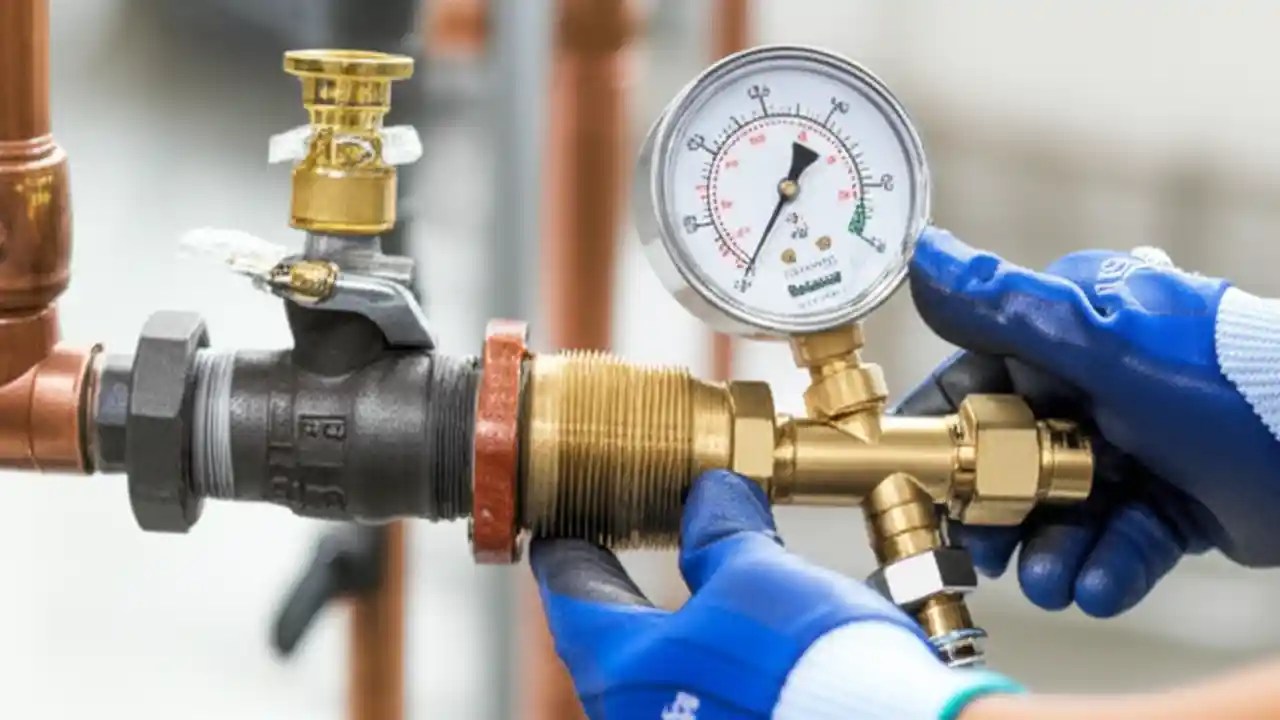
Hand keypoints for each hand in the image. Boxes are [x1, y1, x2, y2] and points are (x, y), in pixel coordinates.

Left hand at [531, 470, 1019, 719]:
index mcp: (620, 667)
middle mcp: (634, 717)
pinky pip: (701, 703)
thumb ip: (721, 531)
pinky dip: (711, 669)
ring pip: (658, 679)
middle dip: (622, 597)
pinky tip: (747, 652)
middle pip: (610, 645)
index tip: (565, 529)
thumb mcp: (757, 572)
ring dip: (674, 634)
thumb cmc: (809, 670)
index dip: (567, 551)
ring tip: (701, 596)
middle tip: (624, 556)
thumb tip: (713, 496)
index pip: (570, 594)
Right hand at [900, 227, 1279, 617]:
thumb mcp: (1100, 339)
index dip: (944, 436)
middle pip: (1013, 459)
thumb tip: (921, 254)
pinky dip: (1107, 567)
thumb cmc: (1223, 379)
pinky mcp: (1171, 500)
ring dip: (1050, 552)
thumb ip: (1004, 306)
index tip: (917, 481)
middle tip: (983, 554)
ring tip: (1050, 586)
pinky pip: (1120, 539)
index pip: (976, 385)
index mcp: (1069, 332)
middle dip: (999, 513)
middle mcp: (1095, 384)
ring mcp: (1134, 445)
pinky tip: (1097, 589)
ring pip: (1063, 509)